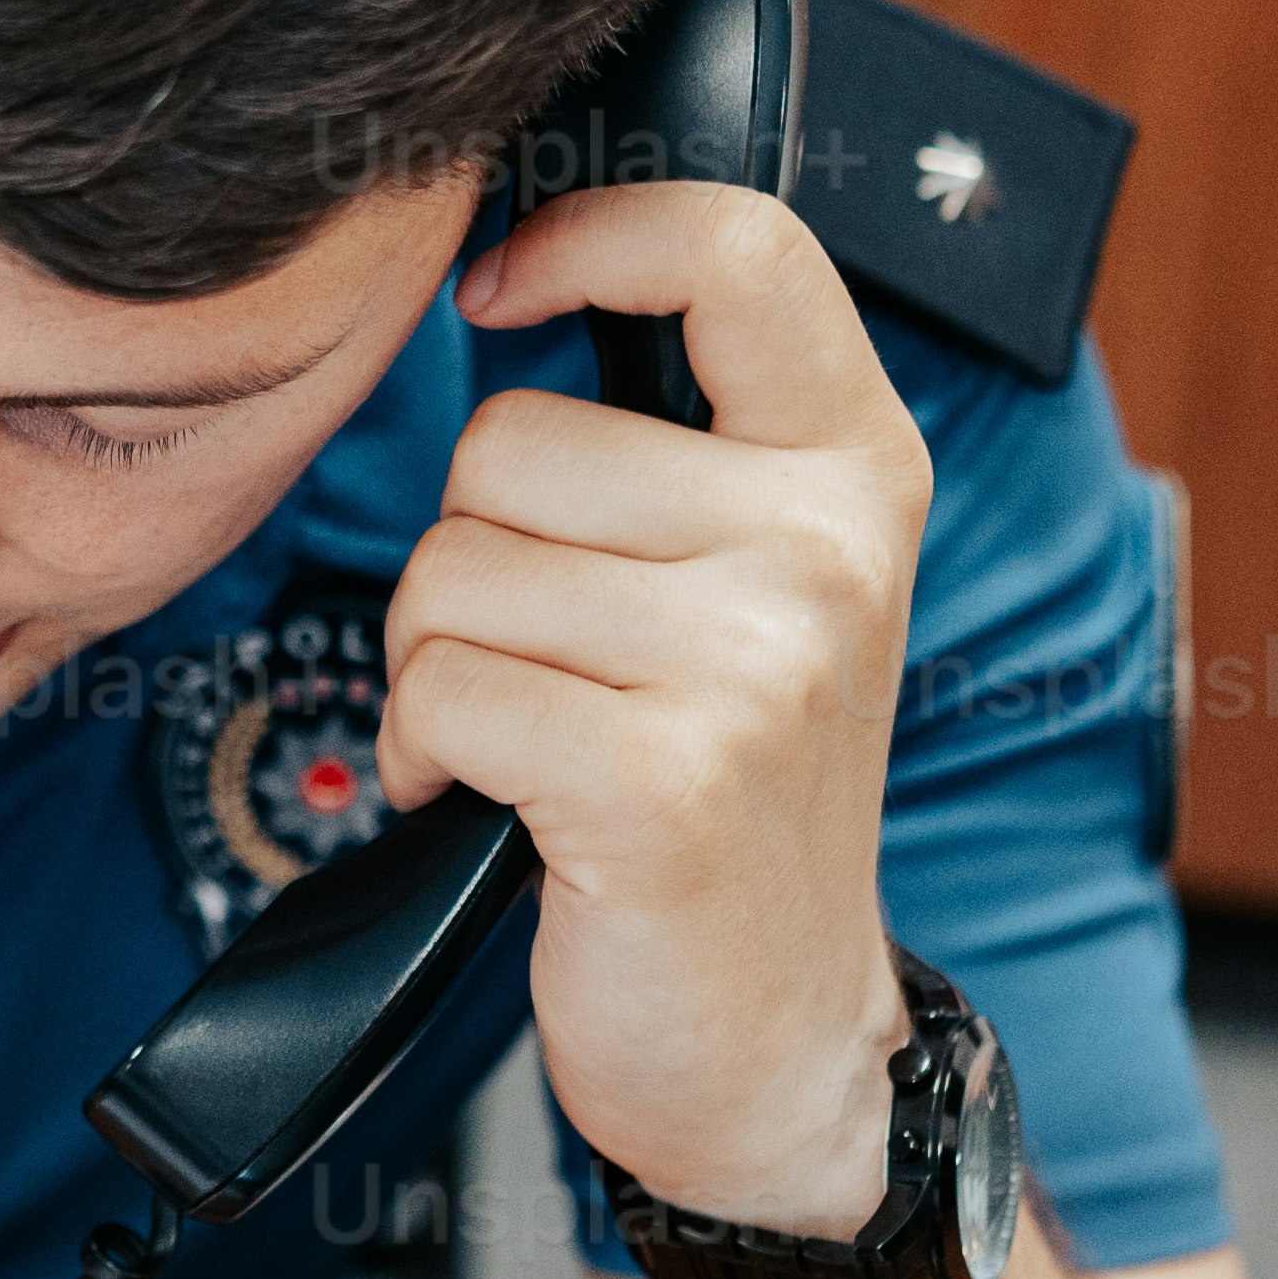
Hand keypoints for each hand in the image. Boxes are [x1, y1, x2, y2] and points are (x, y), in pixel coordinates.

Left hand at [381, 177, 928, 1236]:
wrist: (773, 1041)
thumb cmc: (731, 800)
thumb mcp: (760, 589)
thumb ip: (678, 443)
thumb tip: (504, 278)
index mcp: (854, 467)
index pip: (737, 248)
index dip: (588, 237)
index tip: (497, 291)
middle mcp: (826, 548)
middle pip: (507, 443)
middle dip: (465, 559)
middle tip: (539, 664)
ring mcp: (756, 665)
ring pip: (450, 571)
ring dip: (435, 667)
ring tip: (527, 740)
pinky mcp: (664, 782)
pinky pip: (440, 689)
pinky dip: (423, 753)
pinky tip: (491, 804)